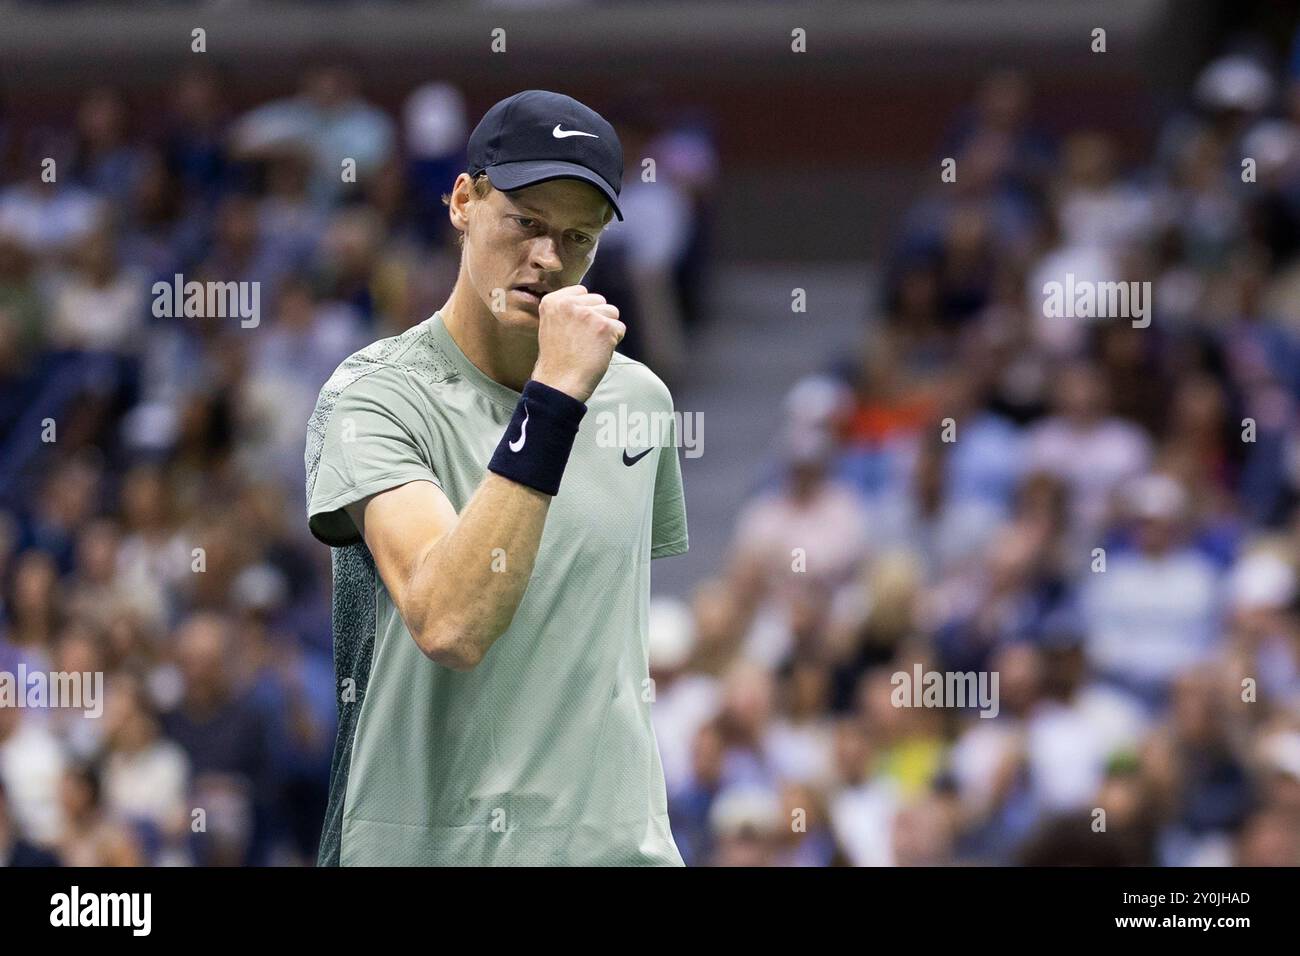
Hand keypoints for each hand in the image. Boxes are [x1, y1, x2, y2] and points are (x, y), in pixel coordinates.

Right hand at [530, 285, 623, 402]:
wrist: (559, 384)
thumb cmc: (558, 360)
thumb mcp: (552, 326)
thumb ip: (568, 310)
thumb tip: (592, 301)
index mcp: (552, 301)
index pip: (582, 292)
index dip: (584, 310)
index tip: (575, 329)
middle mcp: (569, 304)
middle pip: (599, 300)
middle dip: (597, 318)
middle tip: (583, 341)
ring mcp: (587, 314)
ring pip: (612, 312)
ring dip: (606, 329)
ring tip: (590, 346)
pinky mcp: (604, 327)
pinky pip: (620, 329)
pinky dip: (614, 342)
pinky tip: (598, 352)